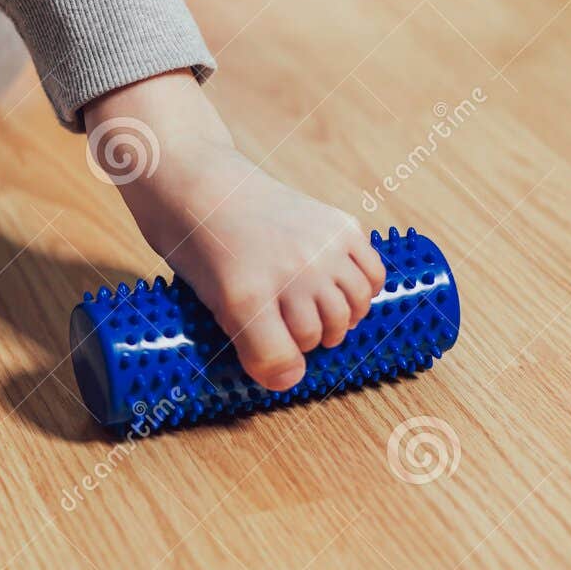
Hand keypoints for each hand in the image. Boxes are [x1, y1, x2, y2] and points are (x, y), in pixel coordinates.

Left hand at [84, 71, 384, 390]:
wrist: (202, 187)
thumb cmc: (198, 249)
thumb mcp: (210, 303)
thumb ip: (250, 343)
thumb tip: (289, 381)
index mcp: (246, 298)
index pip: (282, 362)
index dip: (278, 372)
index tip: (276, 367)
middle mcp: (291, 272)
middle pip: (318, 336)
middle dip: (304, 342)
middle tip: (289, 330)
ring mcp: (321, 248)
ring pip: (350, 310)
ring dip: (337, 321)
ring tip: (317, 314)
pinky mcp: (342, 227)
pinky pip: (372, 274)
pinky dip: (362, 291)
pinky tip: (340, 291)